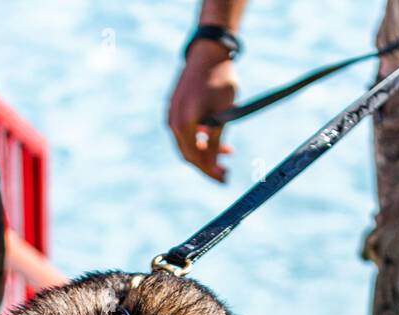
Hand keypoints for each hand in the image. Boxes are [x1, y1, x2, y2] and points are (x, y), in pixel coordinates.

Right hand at [167, 41, 237, 182]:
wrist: (208, 52)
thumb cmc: (219, 81)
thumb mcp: (224, 115)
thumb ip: (216, 141)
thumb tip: (212, 164)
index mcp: (184, 124)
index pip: (195, 158)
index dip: (210, 171)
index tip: (224, 179)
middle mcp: (173, 120)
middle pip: (188, 153)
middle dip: (207, 164)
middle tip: (224, 172)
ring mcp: (171, 113)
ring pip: (186, 142)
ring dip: (204, 150)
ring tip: (226, 152)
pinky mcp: (175, 106)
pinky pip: (184, 129)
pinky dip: (198, 137)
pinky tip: (213, 136)